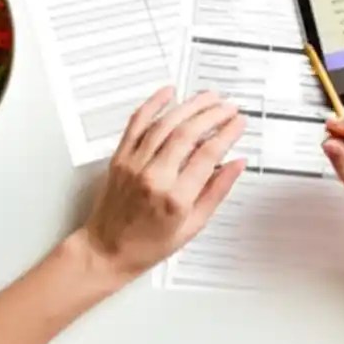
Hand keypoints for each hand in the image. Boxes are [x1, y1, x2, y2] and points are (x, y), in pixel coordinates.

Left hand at [74, 87, 246, 279]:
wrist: (105, 251)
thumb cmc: (147, 245)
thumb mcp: (193, 227)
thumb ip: (217, 192)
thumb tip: (236, 165)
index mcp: (175, 198)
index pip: (208, 154)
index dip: (228, 133)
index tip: (239, 123)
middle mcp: (154, 177)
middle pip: (188, 133)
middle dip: (213, 114)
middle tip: (229, 107)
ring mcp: (134, 165)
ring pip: (165, 124)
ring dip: (190, 106)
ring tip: (208, 97)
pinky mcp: (120, 158)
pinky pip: (136, 124)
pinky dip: (152, 104)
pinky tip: (168, 92)